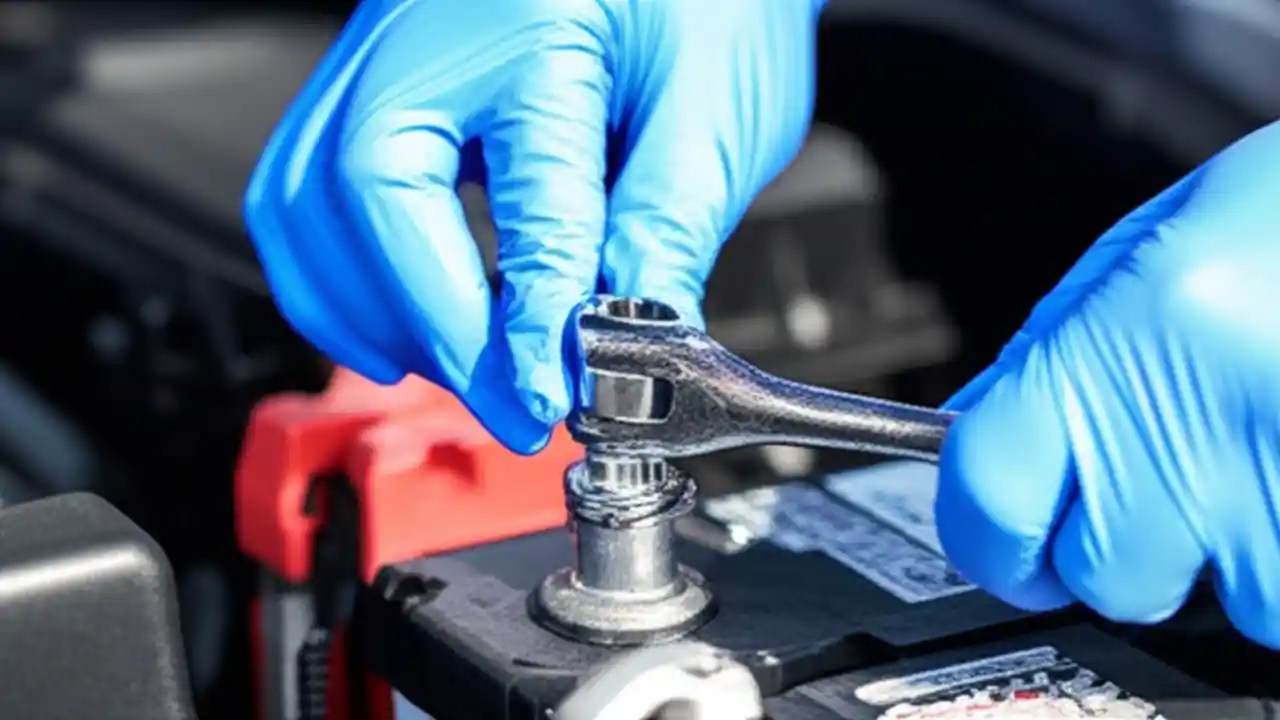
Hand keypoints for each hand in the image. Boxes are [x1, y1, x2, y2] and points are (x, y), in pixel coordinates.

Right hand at [243, 0, 819, 452]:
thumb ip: (667, 227)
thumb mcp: (718, 98)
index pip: (517, 193)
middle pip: (362, 189)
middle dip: (432, 325)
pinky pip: (310, 185)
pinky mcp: (379, 74)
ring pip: (306, 197)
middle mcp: (427, 20)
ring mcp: (386, 43)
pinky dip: (348, 272)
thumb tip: (625, 349)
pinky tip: (412, 318)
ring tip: (464, 374)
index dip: (530, 316)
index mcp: (530, 16)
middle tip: (509, 404)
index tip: (552, 395)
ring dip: (372, 311)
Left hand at [936, 119, 1279, 646]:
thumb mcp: (1141, 257)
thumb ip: (1050, 365)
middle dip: (1128, 542)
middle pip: (1106, 578)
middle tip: (1173, 466)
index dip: (988, 532)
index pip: (986, 503)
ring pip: (1229, 603)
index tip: (1005, 534)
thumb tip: (973, 453)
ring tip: (1266, 444)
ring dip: (1238, 549)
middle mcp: (1202, 425)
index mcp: (1120, 345)